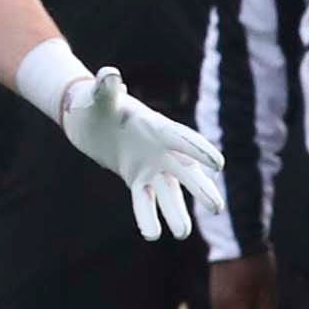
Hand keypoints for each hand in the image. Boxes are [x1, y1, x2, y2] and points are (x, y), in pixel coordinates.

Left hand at [59, 67, 225, 241]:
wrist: (88, 118)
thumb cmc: (96, 101)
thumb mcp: (98, 93)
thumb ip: (105, 86)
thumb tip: (110, 74)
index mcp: (156, 126)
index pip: (181, 139)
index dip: (199, 150)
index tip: (219, 165)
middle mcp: (160, 149)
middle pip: (186, 171)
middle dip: (200, 189)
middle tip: (217, 208)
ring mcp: (152, 166)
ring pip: (169, 192)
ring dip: (176, 212)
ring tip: (181, 233)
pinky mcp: (137, 179)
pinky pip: (145, 200)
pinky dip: (147, 217)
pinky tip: (152, 235)